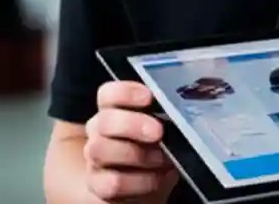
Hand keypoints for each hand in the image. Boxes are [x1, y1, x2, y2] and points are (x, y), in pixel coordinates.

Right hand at [84, 81, 179, 201]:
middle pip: (104, 121)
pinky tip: (158, 178)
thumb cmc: (156, 150)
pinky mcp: (97, 186)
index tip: (149, 97)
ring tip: (163, 159)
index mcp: (113, 110)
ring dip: (137, 155)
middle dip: (132, 125)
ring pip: (101, 150)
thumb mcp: (164, 131)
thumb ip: (167, 118)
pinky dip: (139, 181)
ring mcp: (94, 159)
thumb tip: (184, 113)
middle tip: (158, 132)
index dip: (126, 93)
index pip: (108, 94)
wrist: (144, 186)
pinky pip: (113, 182)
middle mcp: (98, 132)